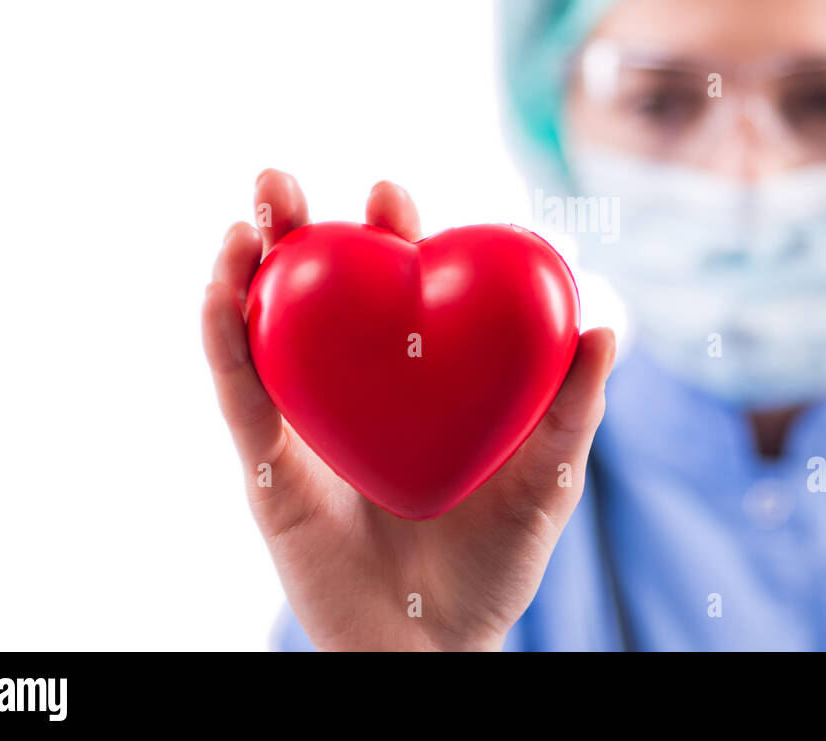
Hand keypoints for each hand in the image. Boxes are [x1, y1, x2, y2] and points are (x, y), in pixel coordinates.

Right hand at [202, 169, 615, 649]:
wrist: (434, 645)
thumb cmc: (495, 562)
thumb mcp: (547, 475)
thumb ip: (573, 405)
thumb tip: (604, 323)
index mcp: (411, 375)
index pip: (392, 287)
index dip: (385, 234)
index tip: (388, 194)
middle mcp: (352, 385)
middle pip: (312, 290)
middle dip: (294, 227)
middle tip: (280, 180)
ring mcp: (302, 421)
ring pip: (259, 326)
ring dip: (243, 263)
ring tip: (248, 210)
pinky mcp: (264, 465)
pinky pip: (236, 392)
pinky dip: (221, 337)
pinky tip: (221, 287)